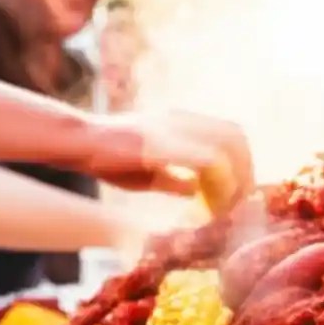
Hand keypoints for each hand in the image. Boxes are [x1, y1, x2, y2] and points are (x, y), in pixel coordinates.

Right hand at [73, 110, 254, 201]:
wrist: (77, 141)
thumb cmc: (107, 156)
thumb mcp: (150, 171)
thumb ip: (176, 178)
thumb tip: (196, 191)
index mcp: (181, 121)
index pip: (229, 132)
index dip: (242, 161)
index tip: (242, 191)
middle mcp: (183, 118)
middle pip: (235, 135)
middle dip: (246, 169)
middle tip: (243, 201)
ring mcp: (174, 127)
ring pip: (226, 147)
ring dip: (235, 177)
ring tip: (231, 205)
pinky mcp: (165, 142)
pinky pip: (206, 161)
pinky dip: (217, 182)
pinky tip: (213, 203)